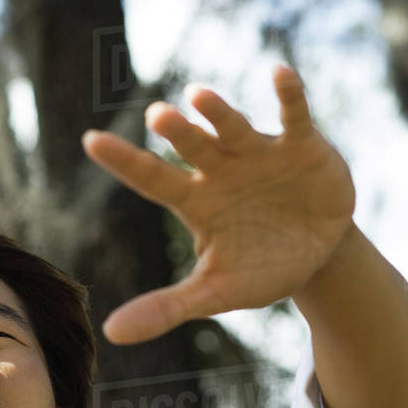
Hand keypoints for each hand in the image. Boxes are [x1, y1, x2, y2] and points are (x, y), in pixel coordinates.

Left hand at [82, 64, 355, 343]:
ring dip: (219, 112)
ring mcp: (259, 154)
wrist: (318, 256)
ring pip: (233, 127)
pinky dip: (289, 96)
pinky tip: (279, 73)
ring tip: (198, 96)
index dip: (123, 161)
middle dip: (176, 132)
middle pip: (192, 147)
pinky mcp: (302, 148)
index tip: (89, 139)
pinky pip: (293, 117)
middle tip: (156, 116)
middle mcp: (220, 170)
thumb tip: (111, 334)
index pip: (150, 179)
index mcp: (194, 201)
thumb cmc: (259, 267)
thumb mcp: (215, 294)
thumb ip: (167, 308)